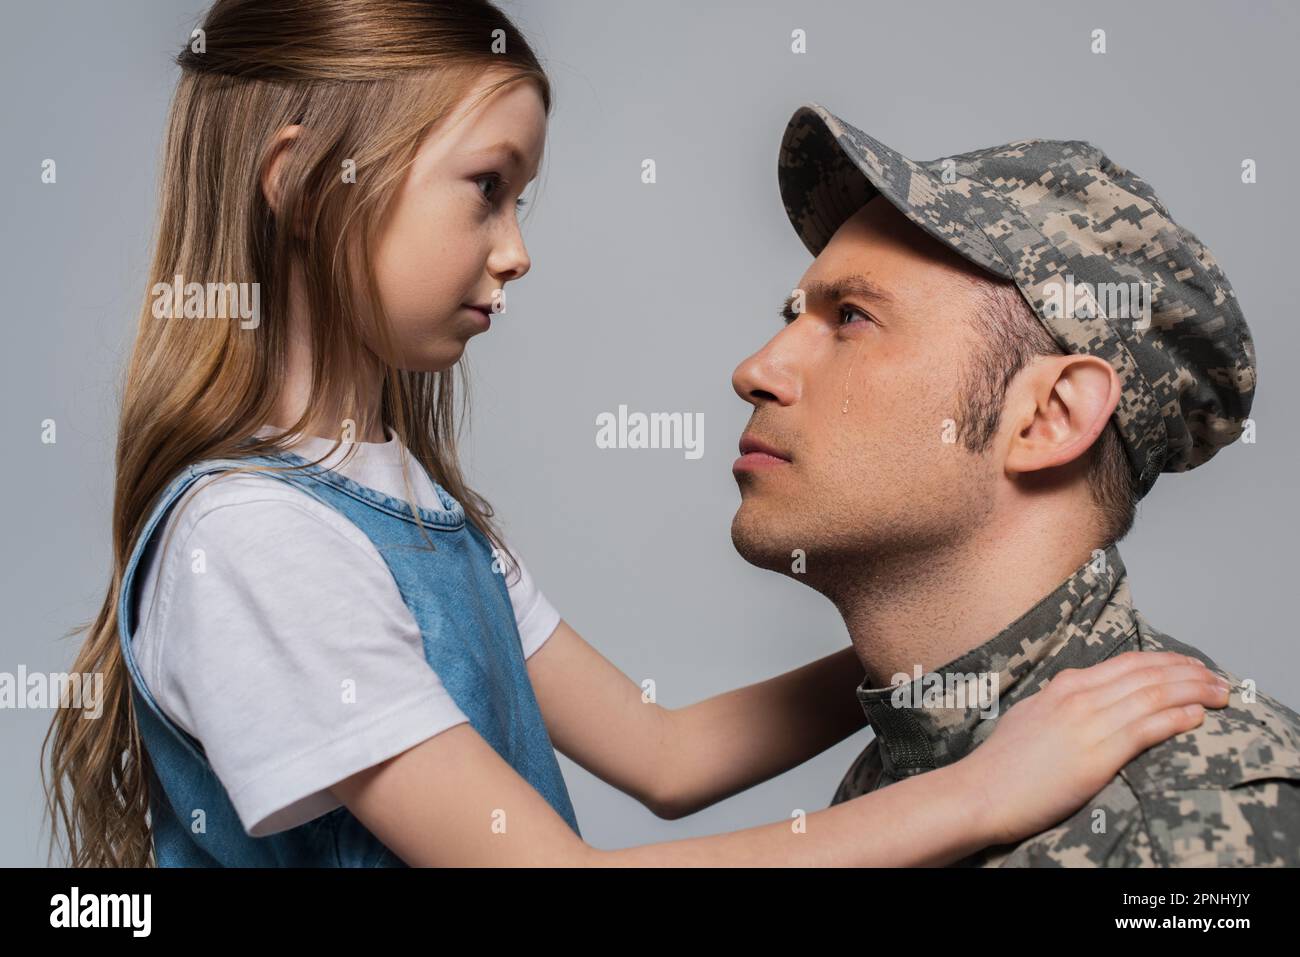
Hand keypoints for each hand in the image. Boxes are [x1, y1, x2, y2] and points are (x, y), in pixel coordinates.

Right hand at [956, 650, 1229, 846]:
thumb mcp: (1032, 714)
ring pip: (1154, 695)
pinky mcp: (1097, 755)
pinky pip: (1146, 728)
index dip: (1168, 661)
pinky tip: (1197, 717)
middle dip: (1190, 673)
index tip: (1192, 666)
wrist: (983, 790)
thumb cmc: (1003, 761)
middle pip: (1148, 674)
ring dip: (1194, 692)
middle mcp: (1079, 696)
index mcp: (1065, 685)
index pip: (1129, 663)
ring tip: (1220, 695)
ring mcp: (1089, 723)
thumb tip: (1086, 698)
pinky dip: (1177, 718)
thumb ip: (1062, 703)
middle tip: (1219, 679)